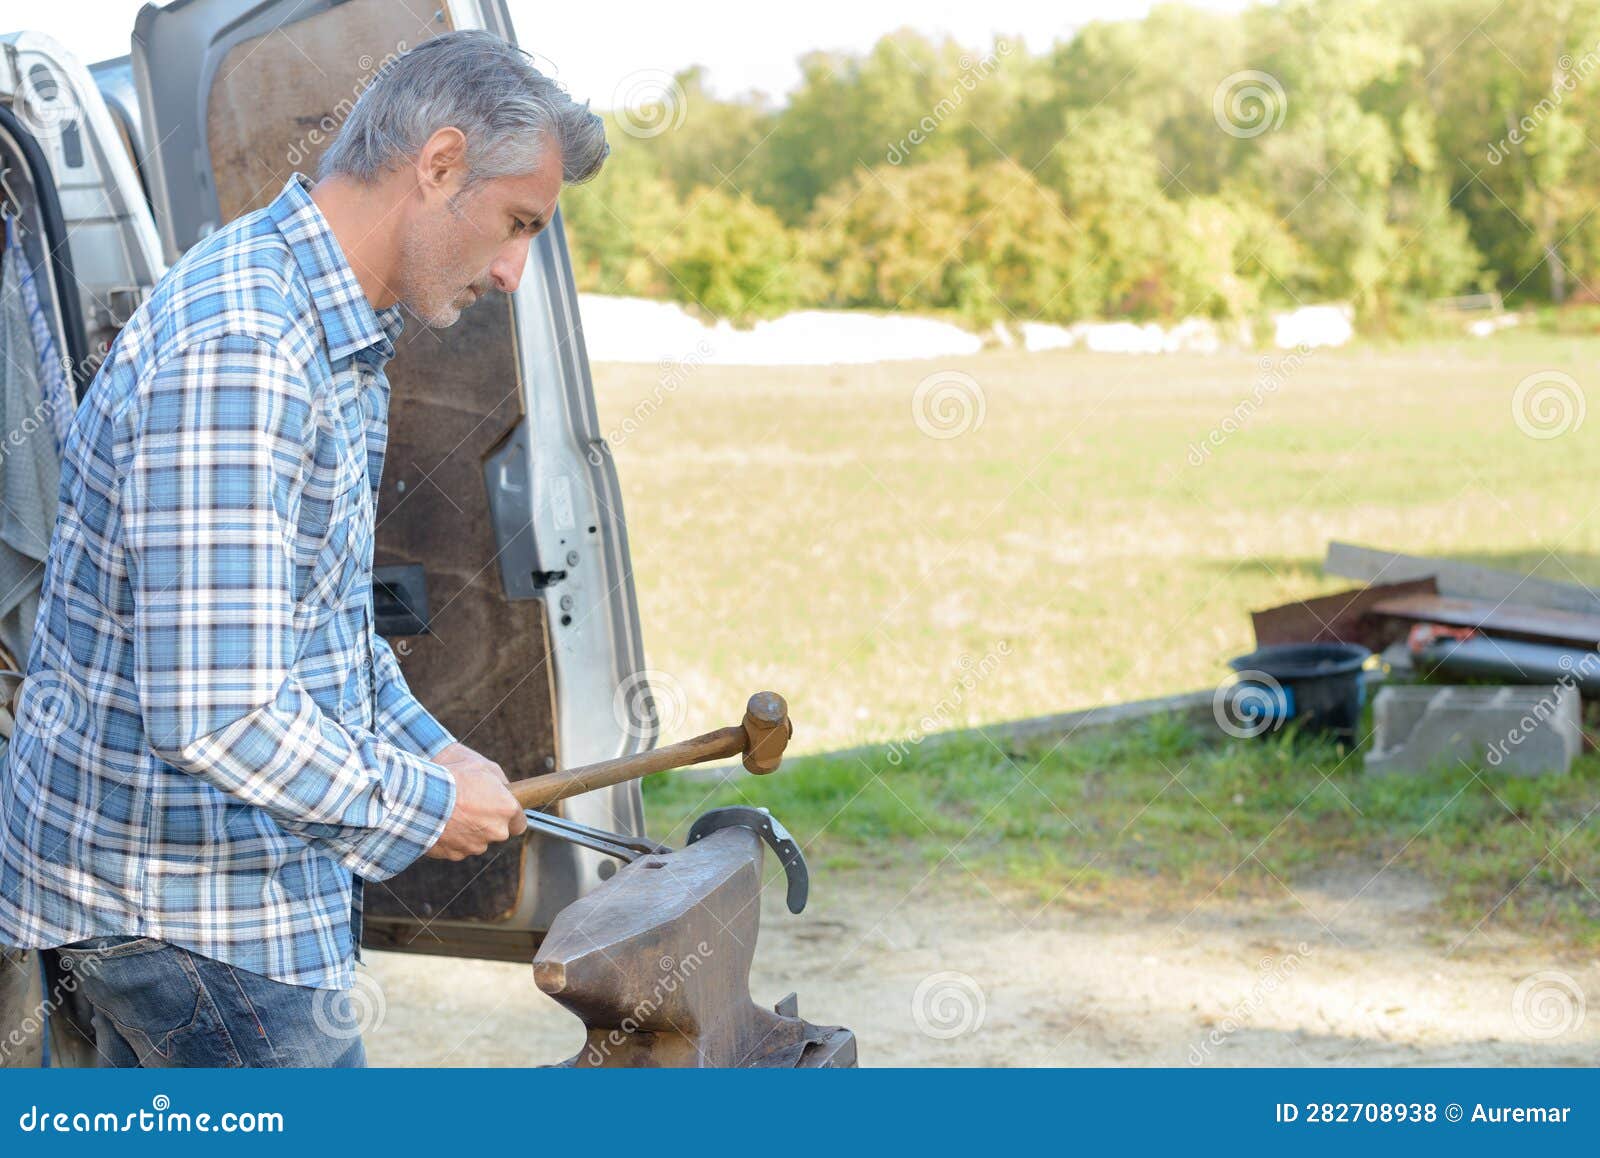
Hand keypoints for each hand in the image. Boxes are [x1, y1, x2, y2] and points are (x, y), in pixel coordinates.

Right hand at [424, 743, 527, 860]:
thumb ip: (500, 782)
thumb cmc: (453, 778)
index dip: (510, 817)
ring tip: (452, 813)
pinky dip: (452, 839)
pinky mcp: (456, 854)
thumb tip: (505, 788)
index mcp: (507, 810)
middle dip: (487, 822)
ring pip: (477, 841)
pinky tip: (442, 823)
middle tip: (470, 807)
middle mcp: (496, 831)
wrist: (421, 797)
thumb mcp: (484, 767)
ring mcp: (476, 845)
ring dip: (468, 831)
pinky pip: (458, 847)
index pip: (520, 823)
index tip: (501, 811)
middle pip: (497, 832)